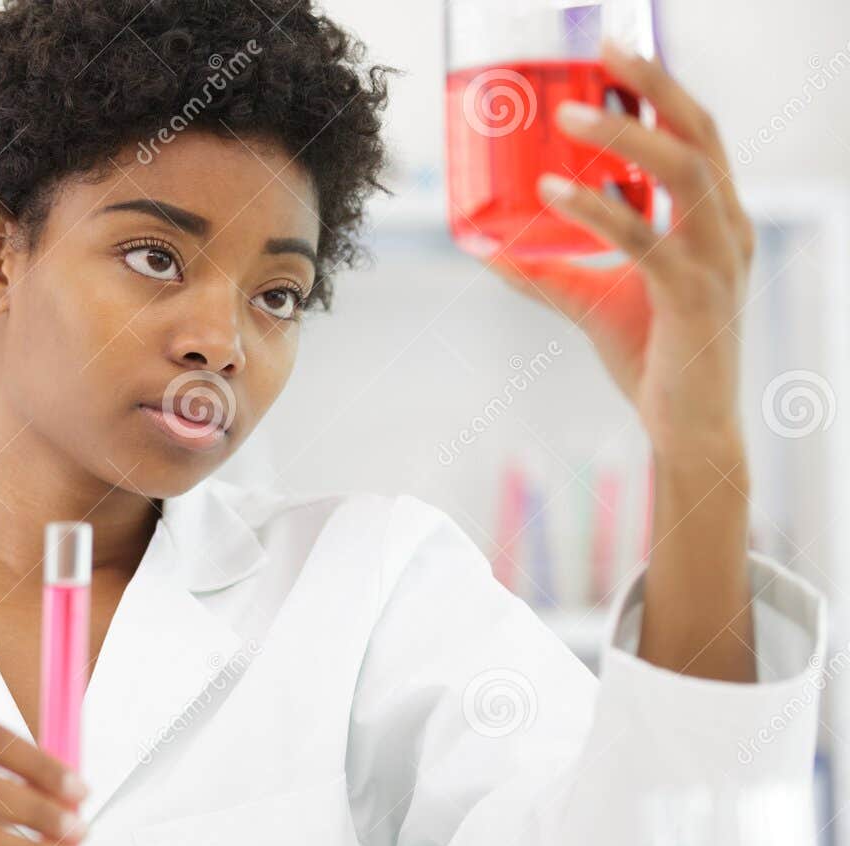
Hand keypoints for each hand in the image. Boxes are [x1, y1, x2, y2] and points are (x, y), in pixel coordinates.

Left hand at [487, 38, 755, 462]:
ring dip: (624, 136)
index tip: (615, 54)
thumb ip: (547, 271)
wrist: (687, 427)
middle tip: (604, 50)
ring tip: (567, 115)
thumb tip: (486, 248)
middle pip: (700, 133)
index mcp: (716, 221)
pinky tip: (554, 193)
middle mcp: (726, 230)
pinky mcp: (691, 295)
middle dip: (655, 84)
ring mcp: (715, 260)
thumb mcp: (593, 300)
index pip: (697, 136)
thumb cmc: (652, 359)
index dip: (662, 90)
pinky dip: (598, 210)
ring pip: (682, 172)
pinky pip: (643, 238)